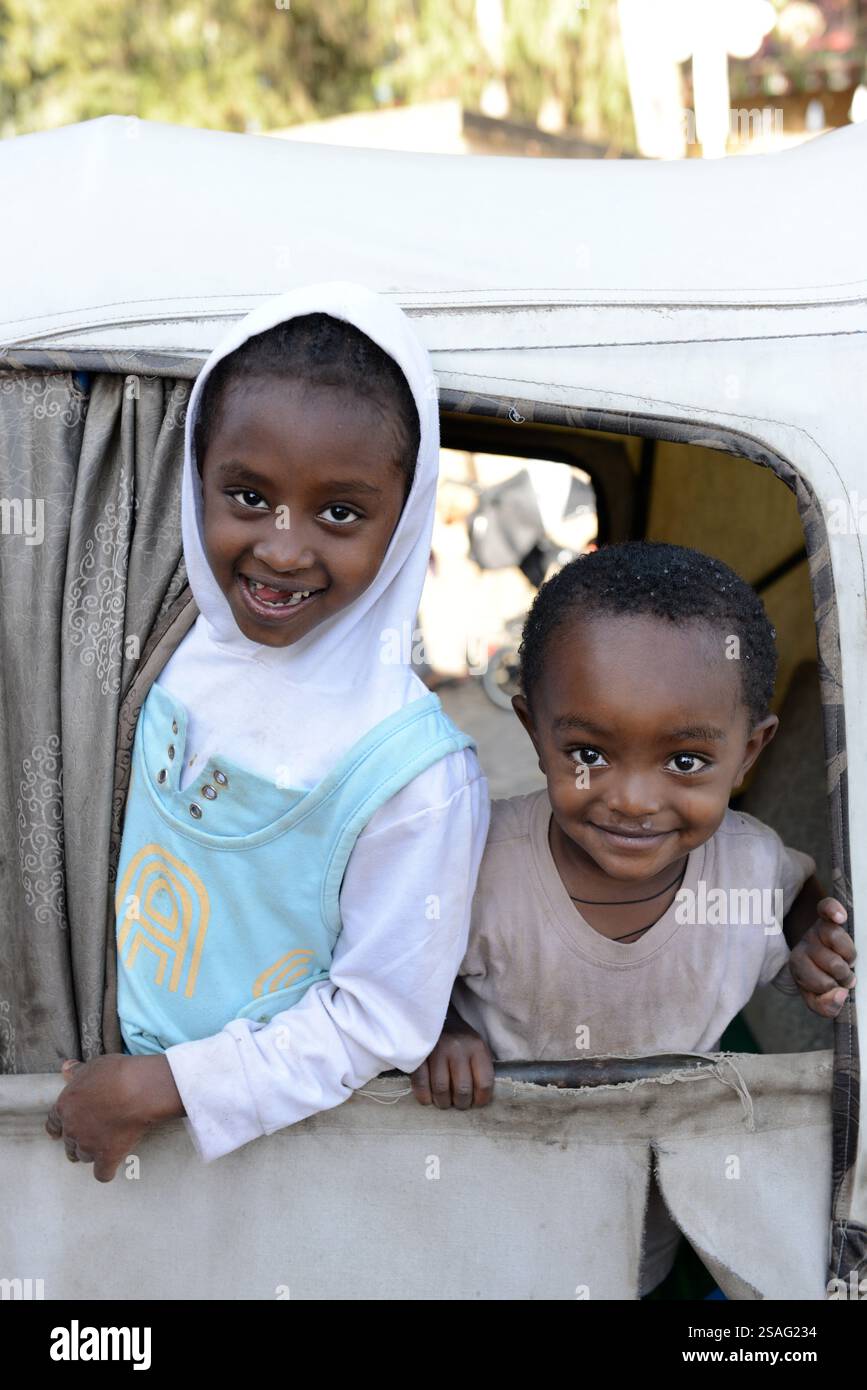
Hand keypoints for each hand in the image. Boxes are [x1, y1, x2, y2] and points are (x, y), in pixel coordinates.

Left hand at [45, 1054, 183, 1181]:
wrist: (138, 1089)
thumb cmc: (117, 1073)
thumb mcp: (94, 1066)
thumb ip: (77, 1072)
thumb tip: (65, 1068)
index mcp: (65, 1106)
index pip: (53, 1124)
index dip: (58, 1128)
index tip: (61, 1131)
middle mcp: (72, 1128)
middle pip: (69, 1144)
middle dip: (78, 1141)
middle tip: (92, 1135)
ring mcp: (89, 1144)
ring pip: (83, 1157)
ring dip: (92, 1153)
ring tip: (105, 1145)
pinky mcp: (107, 1156)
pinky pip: (102, 1173)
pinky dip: (106, 1171)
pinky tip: (112, 1165)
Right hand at [410, 1020, 494, 1109]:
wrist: (434, 1014)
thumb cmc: (458, 1036)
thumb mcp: (476, 1045)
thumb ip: (480, 1067)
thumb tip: (480, 1097)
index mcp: (476, 1047)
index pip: (484, 1082)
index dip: (481, 1100)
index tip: (476, 1103)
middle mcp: (458, 1049)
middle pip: (462, 1090)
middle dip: (461, 1104)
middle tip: (458, 1104)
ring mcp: (437, 1051)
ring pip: (441, 1090)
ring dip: (443, 1103)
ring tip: (444, 1102)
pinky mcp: (419, 1054)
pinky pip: (421, 1083)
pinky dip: (424, 1097)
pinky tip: (428, 1099)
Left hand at [787, 897, 855, 1018]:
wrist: (816, 952)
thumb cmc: (818, 977)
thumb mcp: (816, 998)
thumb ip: (825, 1006)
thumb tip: (840, 995)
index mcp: (798, 967)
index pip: (821, 984)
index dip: (834, 989)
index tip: (835, 987)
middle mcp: (805, 946)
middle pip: (834, 963)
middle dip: (844, 974)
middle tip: (844, 975)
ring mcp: (816, 930)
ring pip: (838, 940)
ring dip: (850, 954)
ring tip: (848, 960)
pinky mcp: (825, 916)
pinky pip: (826, 907)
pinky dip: (833, 910)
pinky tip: (840, 917)